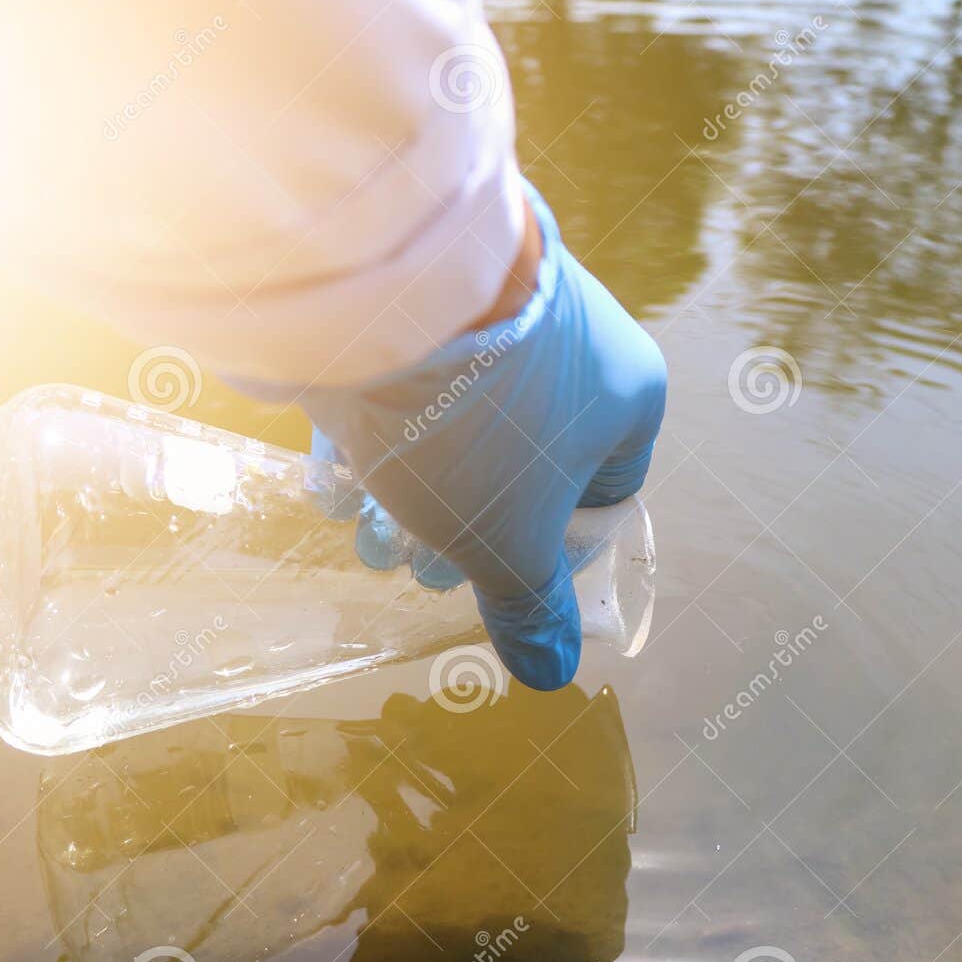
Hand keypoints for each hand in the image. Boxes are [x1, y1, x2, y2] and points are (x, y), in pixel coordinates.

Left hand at [302, 178, 665, 689]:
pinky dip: (378, 435)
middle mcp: (571, 342)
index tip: (499, 580)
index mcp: (625, 394)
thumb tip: (550, 674)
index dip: (550, 552)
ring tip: (367, 532)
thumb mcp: (507, 543)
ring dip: (410, 494)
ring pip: (459, 428)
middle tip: (413, 564)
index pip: (605, 494)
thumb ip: (529, 608)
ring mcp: (496, 311)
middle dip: (462, 528)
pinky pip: (410, 380)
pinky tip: (336, 479)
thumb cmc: (476, 425)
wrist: (382, 288)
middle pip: (521, 467)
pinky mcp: (423, 296)